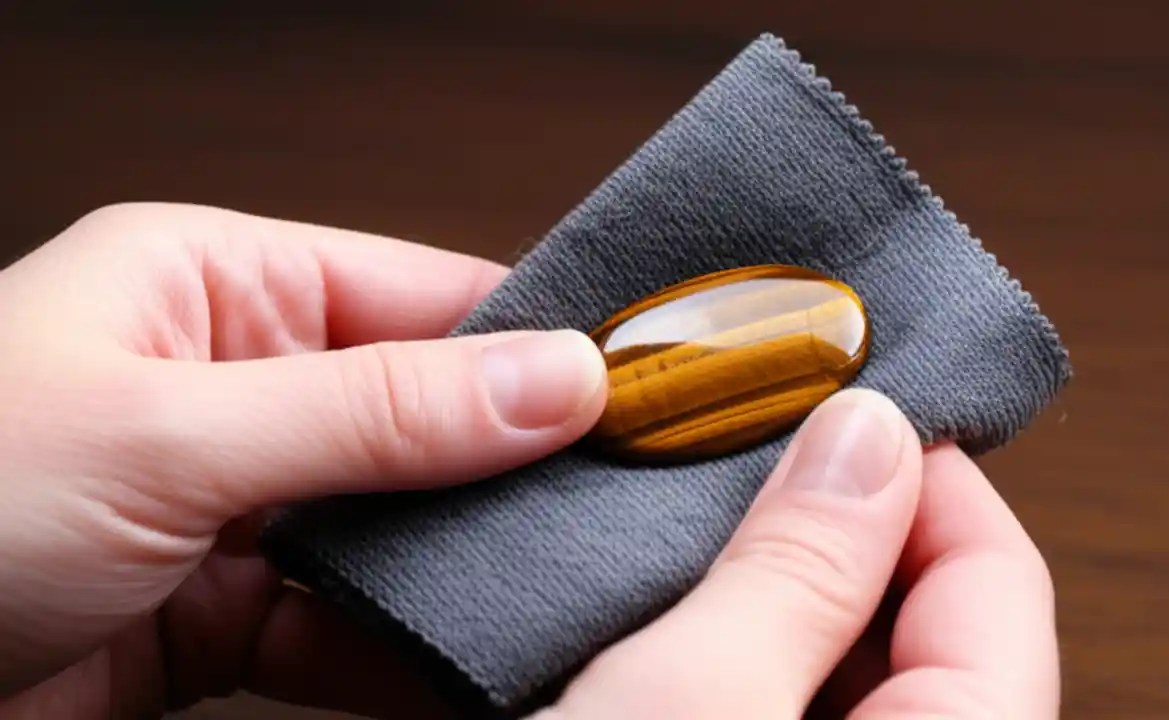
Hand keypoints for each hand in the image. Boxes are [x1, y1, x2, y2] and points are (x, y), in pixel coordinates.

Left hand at [0, 203, 607, 717]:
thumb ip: (377, 410)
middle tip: (625, 508)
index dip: (536, 341)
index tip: (640, 391)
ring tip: (567, 594)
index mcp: (217, 285)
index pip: (423, 294)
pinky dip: (404, 653)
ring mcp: (234, 500)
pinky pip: (344, 623)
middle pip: (423, 415)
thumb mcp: (171, 434)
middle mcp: (235, 382)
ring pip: (395, 528)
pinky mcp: (220, 610)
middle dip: (513, 469)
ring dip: (466, 570)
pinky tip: (467, 671)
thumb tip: (552, 377)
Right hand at [536, 390, 1059, 718]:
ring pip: (838, 648)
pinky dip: (728, 632)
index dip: (922, 472)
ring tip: (684, 511)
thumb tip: (869, 429)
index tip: (829, 402)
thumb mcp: (694, 700)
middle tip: (737, 448)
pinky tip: (654, 594)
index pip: (998, 582)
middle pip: (923, 611)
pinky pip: (774, 688)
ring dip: (767, 574)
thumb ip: (797, 566)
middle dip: (833, 519)